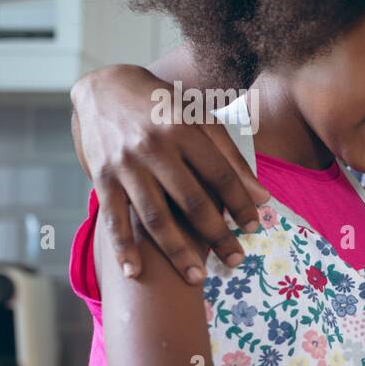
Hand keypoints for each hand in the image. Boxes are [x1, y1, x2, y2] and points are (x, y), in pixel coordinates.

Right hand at [72, 64, 267, 281]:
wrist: (104, 88)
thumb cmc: (164, 107)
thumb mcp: (200, 119)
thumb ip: (231, 158)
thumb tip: (263, 198)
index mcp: (183, 130)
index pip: (221, 175)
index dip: (240, 203)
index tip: (255, 227)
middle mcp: (153, 147)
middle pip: (191, 200)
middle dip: (216, 234)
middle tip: (236, 260)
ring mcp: (124, 164)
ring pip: (155, 216)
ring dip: (176, 251)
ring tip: (197, 278)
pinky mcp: (101, 177)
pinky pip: (113, 218)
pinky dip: (122, 248)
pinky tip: (133, 272)